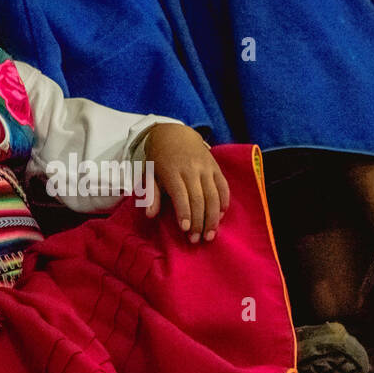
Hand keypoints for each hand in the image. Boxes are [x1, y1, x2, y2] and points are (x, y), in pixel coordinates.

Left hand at [142, 123, 229, 242]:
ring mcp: (206, 167)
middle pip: (199, 199)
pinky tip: (221, 216)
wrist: (174, 133)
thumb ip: (151, 194)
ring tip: (211, 234)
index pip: (181, 195)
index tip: (185, 229)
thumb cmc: (159, 158)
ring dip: (213, 217)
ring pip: (213, 195)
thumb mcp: (149, 173)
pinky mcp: (215, 167)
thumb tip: (150, 215)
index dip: (185, 213)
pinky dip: (224, 202)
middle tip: (197, 240)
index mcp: (172, 171)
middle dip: (199, 221)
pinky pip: (223, 186)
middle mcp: (191, 169)